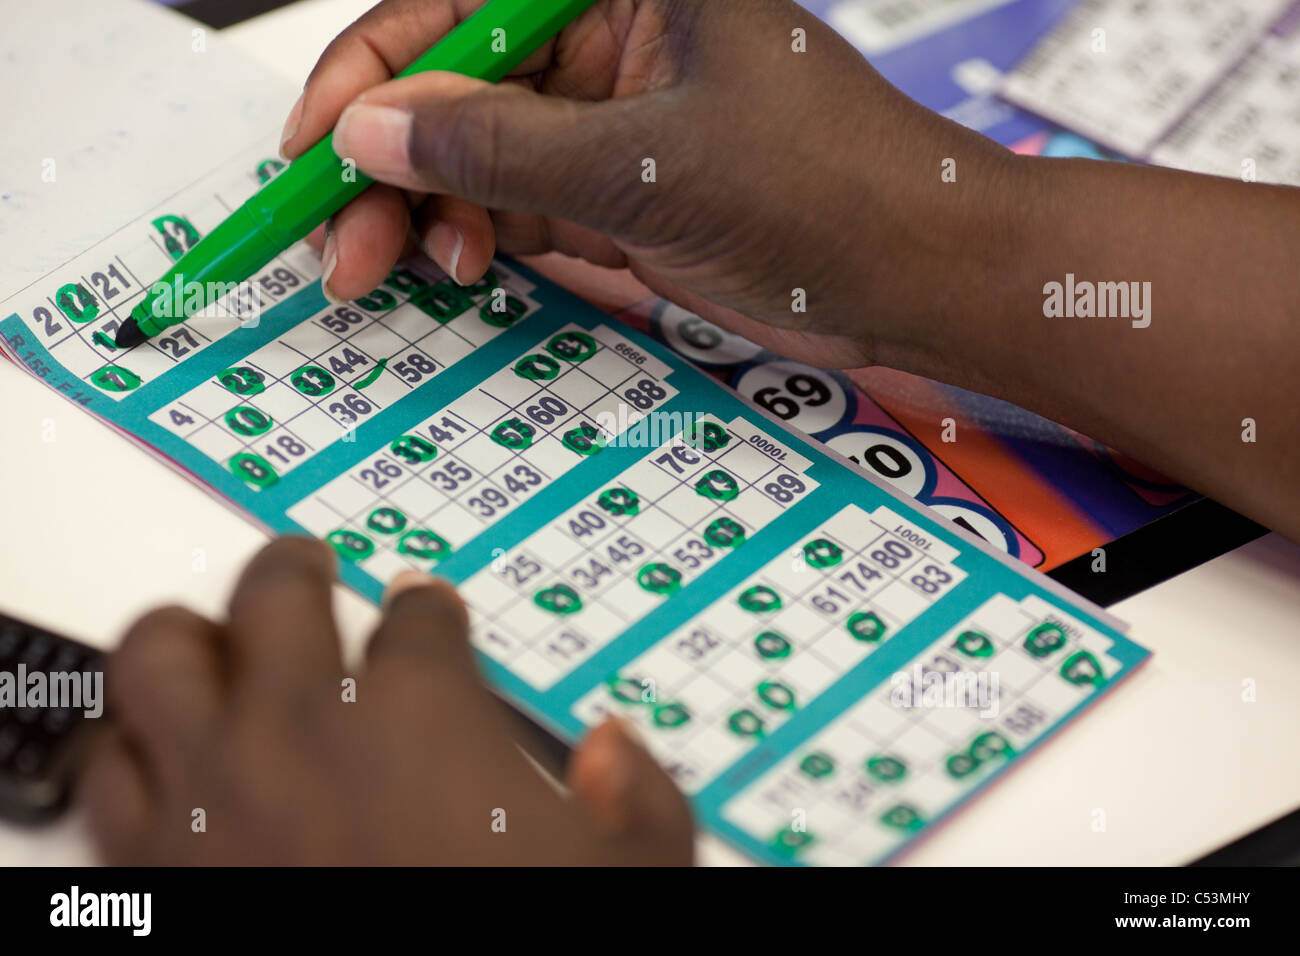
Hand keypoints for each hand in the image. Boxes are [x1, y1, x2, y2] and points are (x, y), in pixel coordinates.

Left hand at [80, 538, 692, 864]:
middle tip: (305, 570)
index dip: (428, 611)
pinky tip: (166, 759)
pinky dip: (136, 754)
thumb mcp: (636, 873)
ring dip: (191, 643)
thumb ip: (640, 800)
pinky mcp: (152, 865)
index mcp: (422, 710)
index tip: (427, 616)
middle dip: (295, 571)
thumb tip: (617, 752)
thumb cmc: (518, 938)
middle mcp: (304, 726)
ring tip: (216, 643)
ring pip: (160, 656)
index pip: (418, 618)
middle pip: (275, 591)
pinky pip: (110, 773)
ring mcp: (215, 788)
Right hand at [282, 0, 1018, 370]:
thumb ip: (500, 148)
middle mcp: (611, 35)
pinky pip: (520, 205)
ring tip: (399, 268)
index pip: (458, 7)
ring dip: (428, 212)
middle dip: (389, 163)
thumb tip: (373, 133)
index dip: (370, 73)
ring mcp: (612, 119)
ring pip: (479, 155)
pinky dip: (481, 239)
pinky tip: (462, 267)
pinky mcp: (621, 192)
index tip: (311, 146)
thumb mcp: (647, 165)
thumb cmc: (830, 188)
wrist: (919, 278)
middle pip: (456, 85)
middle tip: (337, 240)